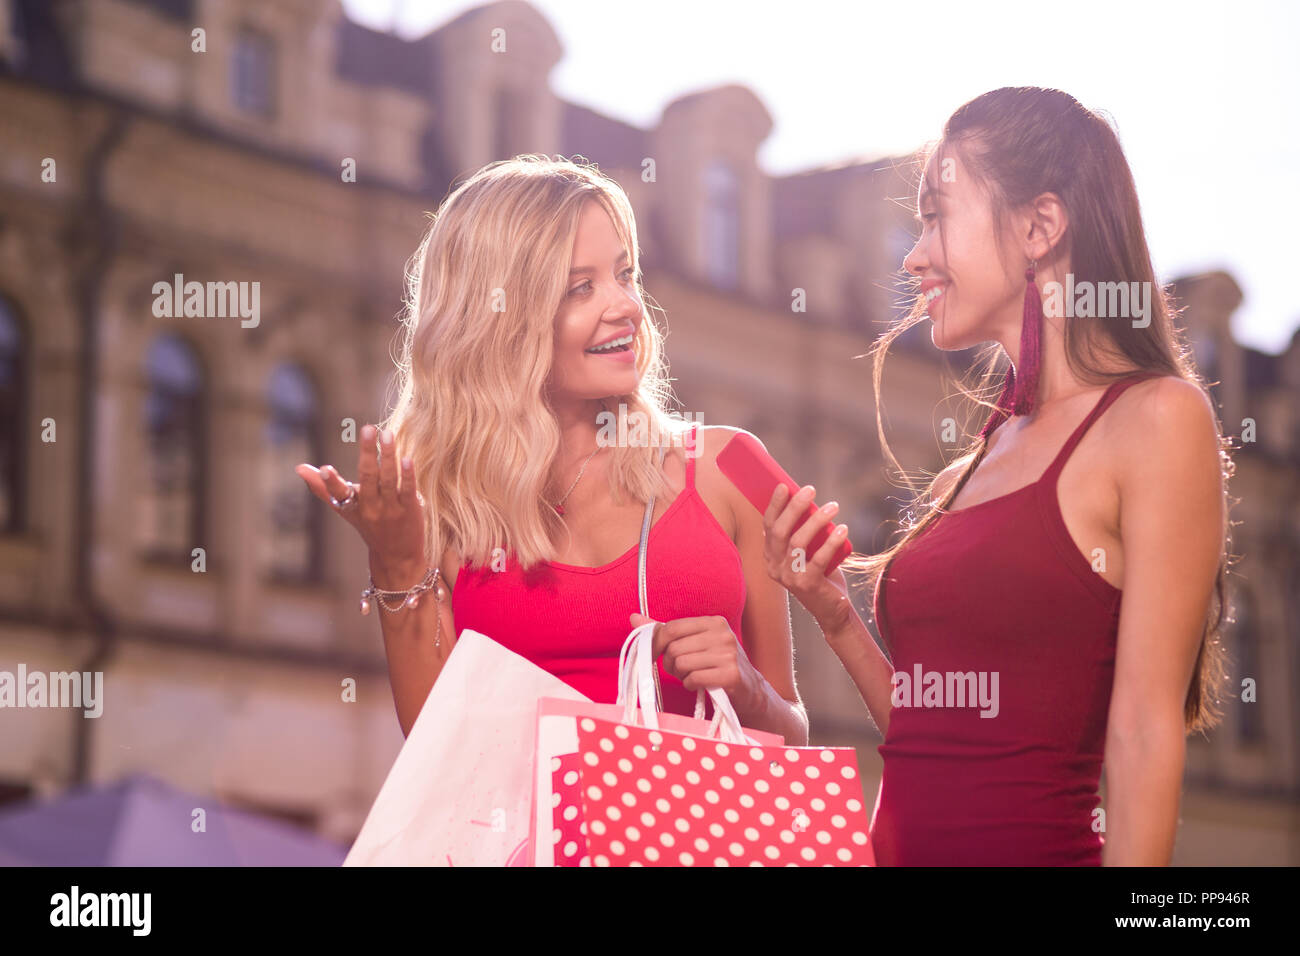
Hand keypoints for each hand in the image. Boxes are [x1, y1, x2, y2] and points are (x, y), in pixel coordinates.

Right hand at [294, 424, 426, 573]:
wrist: (397, 556)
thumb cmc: (369, 526)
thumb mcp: (344, 509)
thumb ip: (323, 488)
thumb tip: (298, 468)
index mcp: (351, 506)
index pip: (338, 493)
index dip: (330, 482)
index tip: (324, 469)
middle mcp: (370, 507)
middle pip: (368, 476)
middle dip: (367, 452)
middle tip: (368, 428)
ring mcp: (391, 509)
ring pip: (388, 479)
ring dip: (388, 456)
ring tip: (387, 434)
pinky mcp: (410, 510)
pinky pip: (408, 490)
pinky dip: (407, 475)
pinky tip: (406, 459)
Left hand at [629, 612, 758, 710]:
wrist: (750, 690)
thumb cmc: (716, 664)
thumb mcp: (695, 643)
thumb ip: (665, 631)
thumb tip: (634, 618)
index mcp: (713, 622)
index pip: (672, 628)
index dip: (657, 643)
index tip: (654, 655)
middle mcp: (723, 634)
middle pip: (674, 648)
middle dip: (671, 663)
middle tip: (681, 670)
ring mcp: (729, 654)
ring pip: (681, 664)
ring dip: (681, 675)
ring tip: (692, 676)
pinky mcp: (731, 675)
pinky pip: (693, 679)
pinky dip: (690, 684)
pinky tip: (699, 684)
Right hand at [762, 484, 853, 634]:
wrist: (832, 608)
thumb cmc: (820, 573)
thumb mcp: (807, 551)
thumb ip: (802, 532)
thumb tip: (807, 499)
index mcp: (770, 556)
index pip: (768, 526)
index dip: (775, 505)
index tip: (784, 486)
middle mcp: (774, 566)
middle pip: (781, 531)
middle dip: (795, 507)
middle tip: (810, 490)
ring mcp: (789, 577)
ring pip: (798, 542)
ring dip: (816, 520)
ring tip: (833, 506)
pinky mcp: (806, 585)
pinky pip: (818, 559)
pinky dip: (831, 541)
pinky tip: (842, 528)